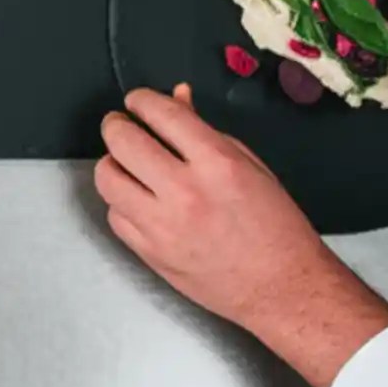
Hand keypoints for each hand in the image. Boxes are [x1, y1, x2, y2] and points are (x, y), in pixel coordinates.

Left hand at [96, 85, 387, 386]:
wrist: (280, 288)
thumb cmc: (275, 224)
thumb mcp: (249, 166)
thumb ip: (204, 131)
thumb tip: (176, 99)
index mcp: (216, 163)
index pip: (162, 114)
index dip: (141, 100)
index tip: (136, 101)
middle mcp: (184, 191)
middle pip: (122, 142)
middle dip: (116, 125)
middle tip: (120, 125)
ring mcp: (161, 226)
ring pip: (107, 179)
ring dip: (112, 163)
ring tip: (126, 162)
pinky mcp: (149, 254)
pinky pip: (114, 216)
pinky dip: (120, 202)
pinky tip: (137, 199)